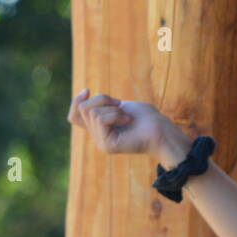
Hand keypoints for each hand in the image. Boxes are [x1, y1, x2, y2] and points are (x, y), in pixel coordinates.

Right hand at [67, 89, 188, 162]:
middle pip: (82, 108)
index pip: (74, 116)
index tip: (87, 90)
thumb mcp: (119, 104)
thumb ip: (100, 104)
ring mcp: (101, 143)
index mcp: (99, 129)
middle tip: (121, 105)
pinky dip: (115, 114)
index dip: (76, 101)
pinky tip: (128, 120)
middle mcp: (97, 138)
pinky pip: (100, 119)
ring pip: (91, 112)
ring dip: (111, 107)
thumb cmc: (146, 117)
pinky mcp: (107, 145)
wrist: (162, 131)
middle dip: (101, 99)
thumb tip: (83, 96)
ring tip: (126, 115)